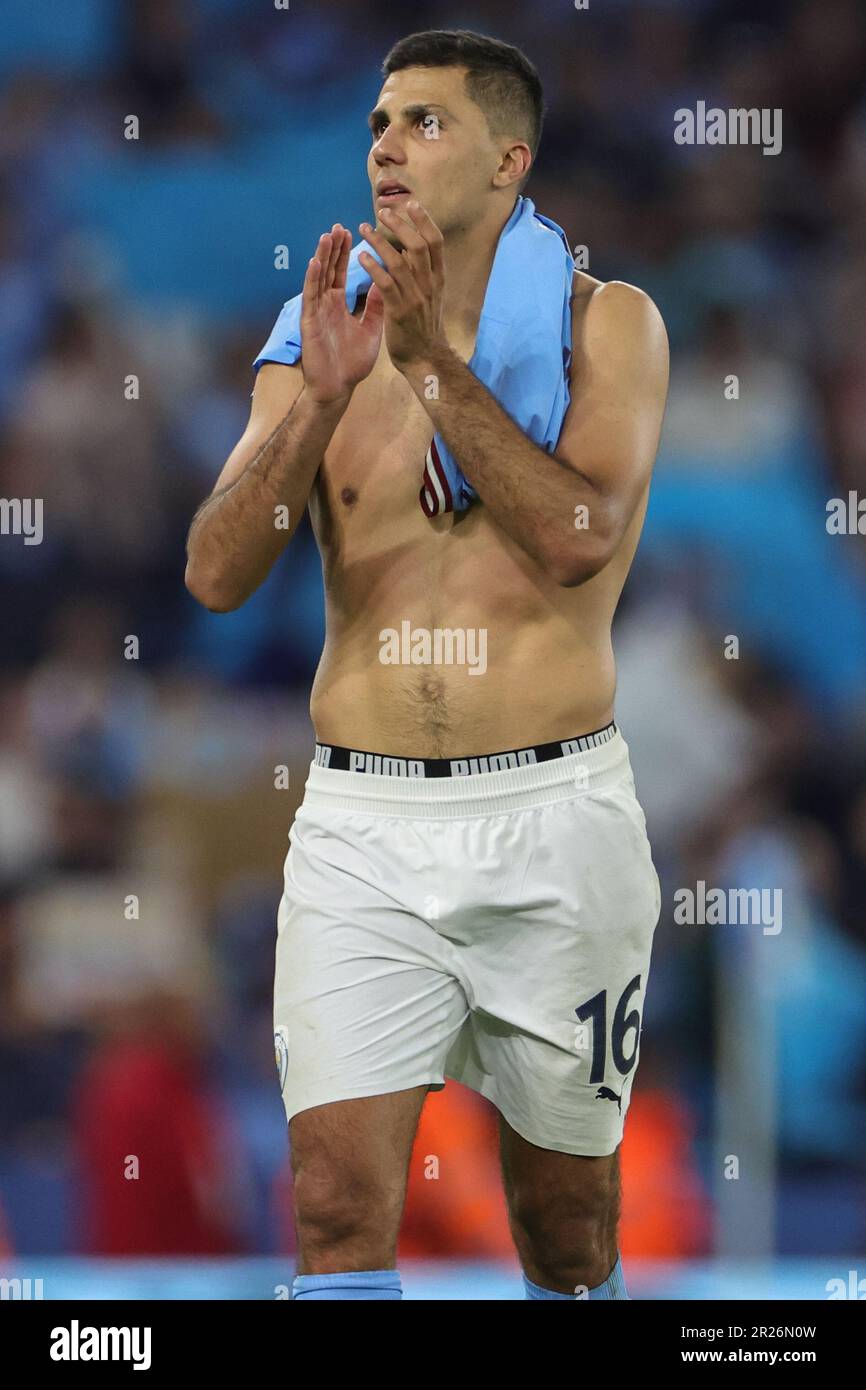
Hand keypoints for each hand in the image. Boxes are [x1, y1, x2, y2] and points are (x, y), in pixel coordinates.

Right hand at [300, 224, 383, 404]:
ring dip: (322, 257)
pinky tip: (314, 262)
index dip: (345, 253)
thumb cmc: (351, 364)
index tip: (353, 231)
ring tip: (327, 236)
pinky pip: (310, 298)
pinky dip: (312, 279)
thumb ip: (375, 307)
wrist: (338, 389)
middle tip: (339, 226)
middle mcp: (325, 304)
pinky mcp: (309, 323)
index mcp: (338, 305)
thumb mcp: (370, 330)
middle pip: (328, 270)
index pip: (341, 272)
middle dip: (334, 248)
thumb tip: (384, 284)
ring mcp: (316, 312)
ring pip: (318, 278)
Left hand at [357, 202, 447, 370]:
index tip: (411, 204)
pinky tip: (362, 257)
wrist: (425, 358)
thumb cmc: (424, 327)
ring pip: (400, 261)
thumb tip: (411, 249)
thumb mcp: (431, 296)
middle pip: (419, 244)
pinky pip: (386, 283)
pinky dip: (373, 267)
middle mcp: (430, 284)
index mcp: (438, 279)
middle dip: (400, 224)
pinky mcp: (400, 310)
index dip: (424, 220)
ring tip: (364, 228)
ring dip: (380, 241)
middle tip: (382, 211)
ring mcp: (416, 297)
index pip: (436, 241)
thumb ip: (423, 273)